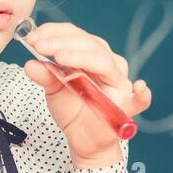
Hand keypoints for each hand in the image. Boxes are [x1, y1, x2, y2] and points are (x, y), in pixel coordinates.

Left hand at [20, 21, 152, 166]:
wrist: (82, 139)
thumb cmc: (72, 110)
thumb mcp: (53, 91)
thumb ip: (44, 76)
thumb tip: (30, 64)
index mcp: (91, 55)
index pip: (76, 35)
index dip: (55, 33)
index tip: (34, 38)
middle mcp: (109, 64)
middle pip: (90, 45)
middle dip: (62, 42)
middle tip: (40, 46)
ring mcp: (119, 83)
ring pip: (105, 63)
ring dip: (82, 57)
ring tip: (60, 58)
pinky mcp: (127, 106)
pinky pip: (139, 100)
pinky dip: (142, 94)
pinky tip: (139, 87)